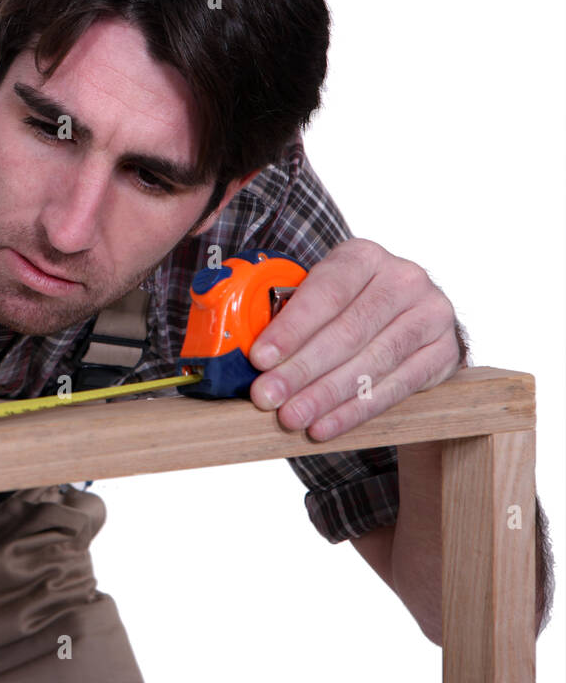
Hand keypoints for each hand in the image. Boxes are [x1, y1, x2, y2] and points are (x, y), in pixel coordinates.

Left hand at [247, 239, 462, 440]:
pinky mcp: (445, 351)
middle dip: (301, 370)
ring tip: (291, 417)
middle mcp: (403, 279)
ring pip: (372, 362)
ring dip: (325, 395)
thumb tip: (238, 347)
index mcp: (363, 256)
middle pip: (346, 332)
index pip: (325, 293)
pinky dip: (356, 411)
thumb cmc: (348, 307)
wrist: (411, 317)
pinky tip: (325, 426)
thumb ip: (285, 312)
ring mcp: (431, 314)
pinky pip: (397, 387)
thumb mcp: (320, 295)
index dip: (290, 328)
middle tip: (266, 397)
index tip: (259, 358)